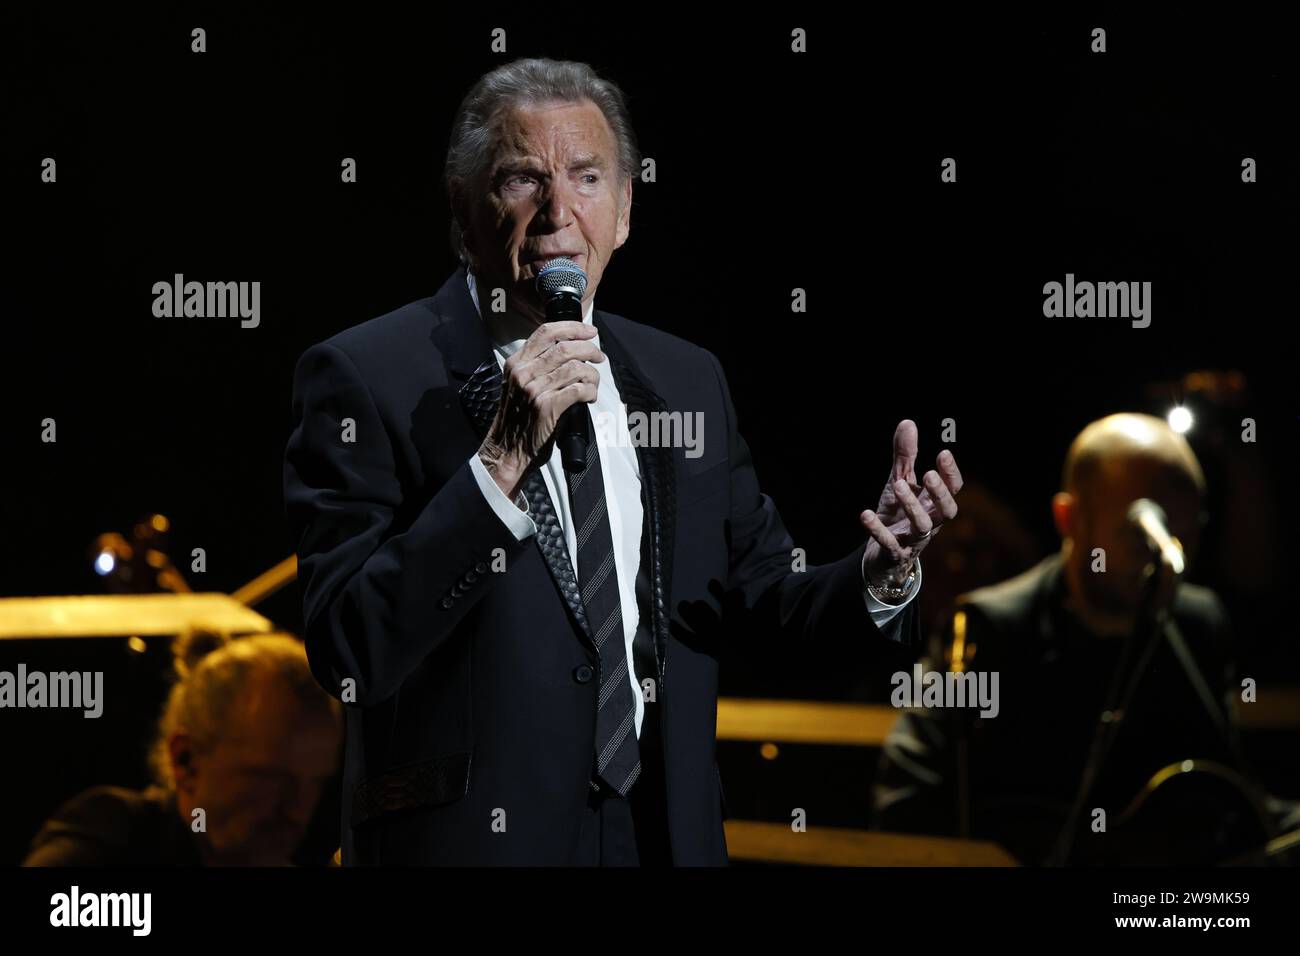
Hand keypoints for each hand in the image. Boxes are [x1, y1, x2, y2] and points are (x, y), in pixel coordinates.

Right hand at [478, 321, 604, 497]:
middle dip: (589, 349)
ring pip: (576, 368)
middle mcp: (523, 373)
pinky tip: (589, 397)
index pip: (546, 333)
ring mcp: (534, 389)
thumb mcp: (517, 386)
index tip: (589, 331)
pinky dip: (590, 391)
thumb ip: (535, 367)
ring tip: (594, 382)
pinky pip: (578, 389)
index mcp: (516, 364)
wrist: (506, 451)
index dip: (573, 328)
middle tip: (599, 357)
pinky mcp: (547, 406)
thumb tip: (569, 354)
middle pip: (565, 347)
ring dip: (592, 374)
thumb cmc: (515, 421)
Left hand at [860, 420, 962, 588]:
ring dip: (911, 506)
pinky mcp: (894, 553)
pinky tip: (865, 514)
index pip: (953, 489)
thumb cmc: (897, 514)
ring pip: (922, 527)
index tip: (943, 453)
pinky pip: (889, 543)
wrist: (881, 555)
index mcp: (934, 504)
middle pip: (947, 511)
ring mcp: (914, 540)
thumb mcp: (899, 481)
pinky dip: (877, 529)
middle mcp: (930, 522)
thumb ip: (905, 456)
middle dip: (939, 492)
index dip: (950, 473)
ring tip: (897, 484)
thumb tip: (908, 422)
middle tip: (928, 473)